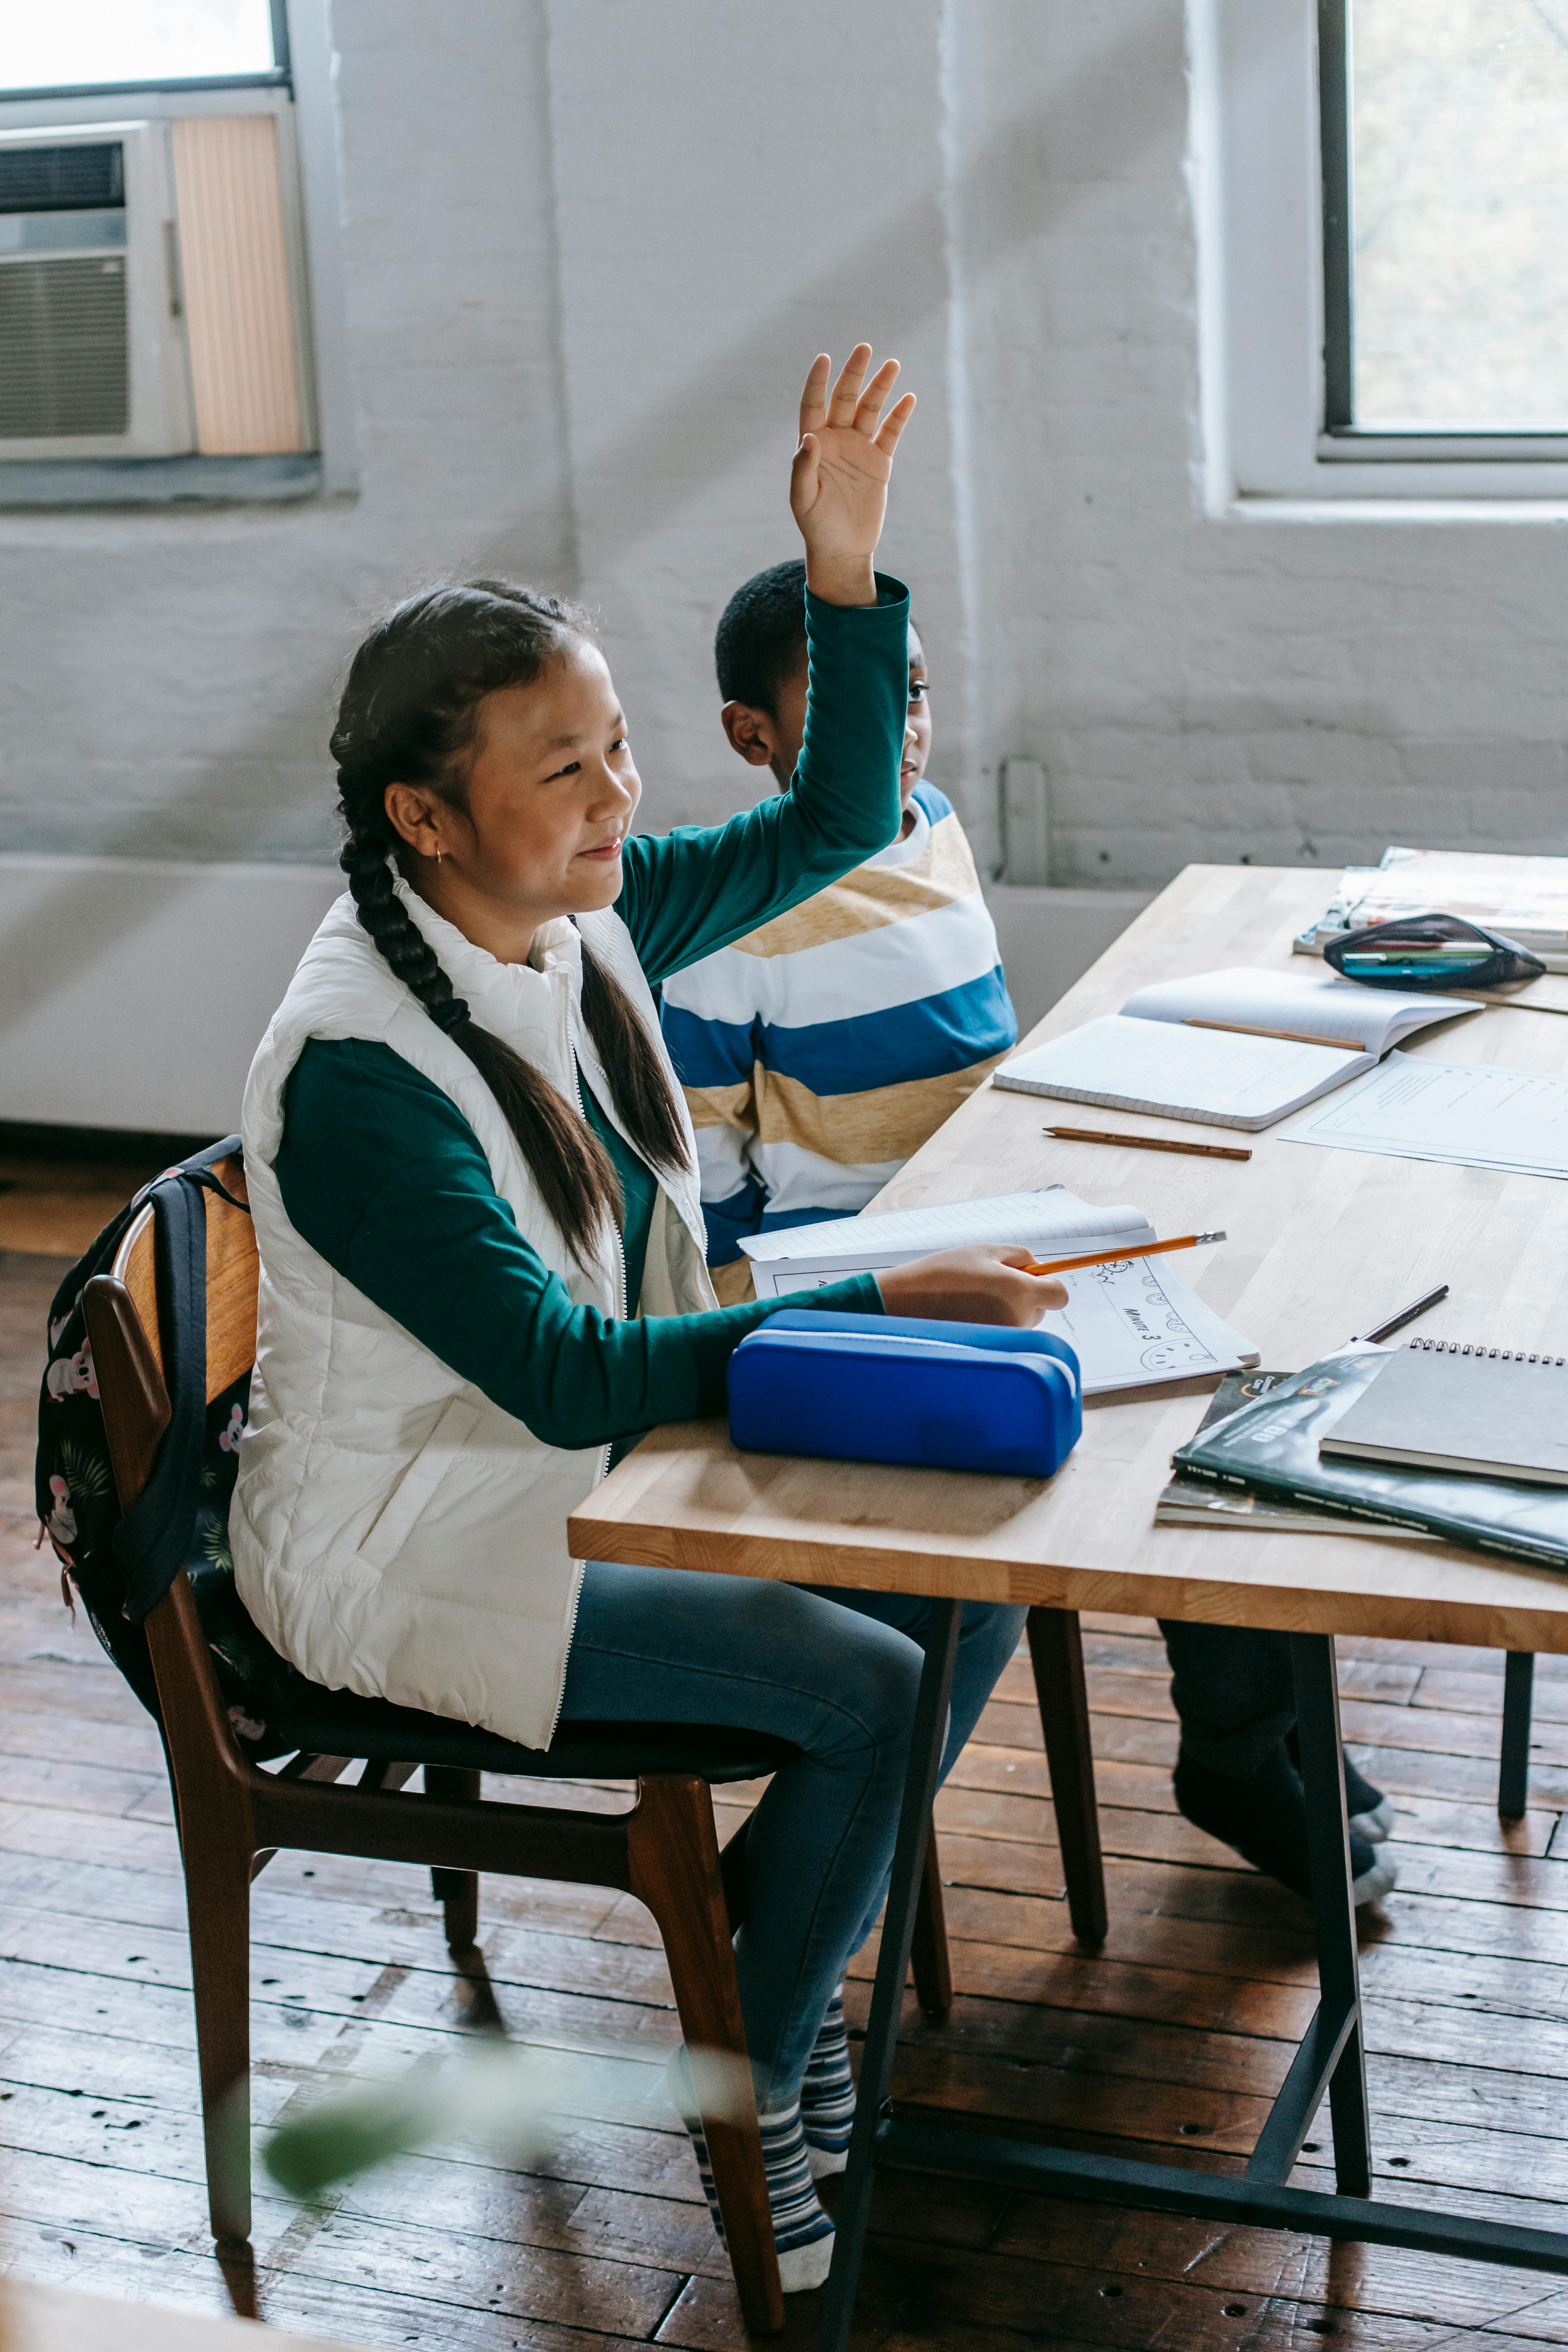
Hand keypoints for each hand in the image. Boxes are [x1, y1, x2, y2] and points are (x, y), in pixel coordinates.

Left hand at [790, 344, 915, 606]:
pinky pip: (891, 433)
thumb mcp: (803, 500)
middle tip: (864, 348)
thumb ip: (803, 468)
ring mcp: (859, 449)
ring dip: (880, 387)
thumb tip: (809, 437)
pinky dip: (899, 416)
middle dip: (854, 374)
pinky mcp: (880, 462)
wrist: (842, 550)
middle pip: (845, 399)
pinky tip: (908, 398)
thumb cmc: (816, 526)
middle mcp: (836, 440)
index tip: (824, 358)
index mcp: (814, 445)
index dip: (818, 382)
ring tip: (892, 364)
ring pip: (870, 410)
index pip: (813, 404)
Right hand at [876, 1247, 1067, 1328]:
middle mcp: (1017, 1320)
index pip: (1059, 1295)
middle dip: (1024, 1296)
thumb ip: (1020, 1255)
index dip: (1048, 1284)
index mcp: (1020, 1292)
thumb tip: (1036, 1267)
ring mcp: (1003, 1338)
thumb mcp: (984, 1251)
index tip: (1032, 1278)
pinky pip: (1003, 1334)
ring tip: (973, 1297)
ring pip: (1021, 1322)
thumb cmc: (944, 1273)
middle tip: (991, 1283)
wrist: (905, 1303)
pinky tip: (967, 1313)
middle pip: (1040, 1309)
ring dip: (1007, 1310)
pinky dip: (992, 1324)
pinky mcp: (989, 1349)